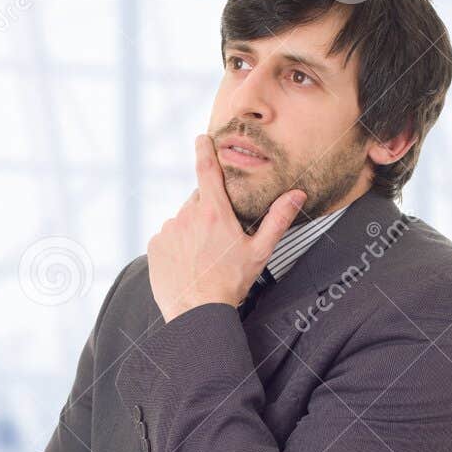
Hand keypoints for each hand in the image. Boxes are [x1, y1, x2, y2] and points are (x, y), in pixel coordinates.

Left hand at [146, 134, 304, 321]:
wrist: (197, 312)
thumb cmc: (231, 283)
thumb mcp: (260, 251)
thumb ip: (277, 219)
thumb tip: (296, 194)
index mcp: (214, 213)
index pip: (206, 171)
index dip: (204, 151)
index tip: (200, 139)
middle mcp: (187, 216)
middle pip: (198, 202)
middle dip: (207, 213)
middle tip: (217, 240)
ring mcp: (168, 230)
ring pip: (182, 221)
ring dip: (191, 230)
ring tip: (203, 256)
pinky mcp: (155, 245)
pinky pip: (167, 237)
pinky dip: (176, 244)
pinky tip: (188, 262)